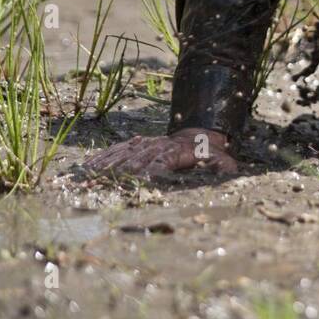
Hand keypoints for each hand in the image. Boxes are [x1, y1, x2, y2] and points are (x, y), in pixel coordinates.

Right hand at [82, 127, 236, 176]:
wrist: (200, 135)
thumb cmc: (211, 153)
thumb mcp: (223, 161)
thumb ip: (225, 167)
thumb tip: (229, 171)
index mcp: (177, 152)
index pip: (162, 161)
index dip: (151, 170)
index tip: (140, 179)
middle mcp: (159, 146)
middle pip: (138, 159)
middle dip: (121, 171)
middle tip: (103, 183)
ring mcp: (147, 144)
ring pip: (125, 153)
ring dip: (108, 165)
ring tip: (90, 176)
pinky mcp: (139, 144)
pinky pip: (119, 149)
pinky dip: (104, 156)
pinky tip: (89, 165)